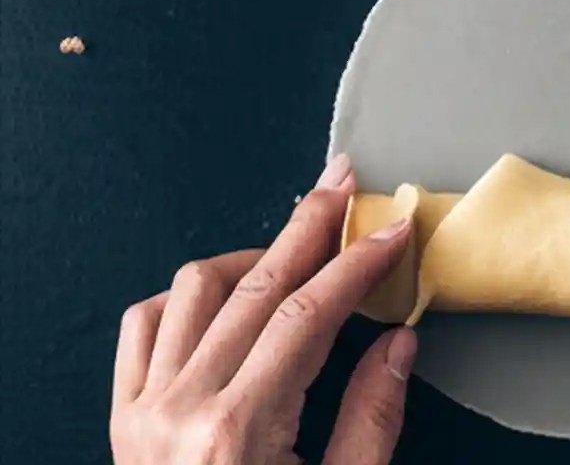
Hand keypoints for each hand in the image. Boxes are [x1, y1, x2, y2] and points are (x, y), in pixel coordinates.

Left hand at [111, 155, 417, 464]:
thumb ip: (371, 420)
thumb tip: (398, 343)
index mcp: (241, 433)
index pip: (309, 316)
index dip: (357, 264)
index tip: (394, 228)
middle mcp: (181, 411)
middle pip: (254, 286)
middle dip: (307, 227)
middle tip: (343, 184)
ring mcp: (143, 413)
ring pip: (193, 290)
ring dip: (251, 259)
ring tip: (298, 251)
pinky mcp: (123, 422)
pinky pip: (144, 327)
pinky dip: (187, 297)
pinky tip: (227, 297)